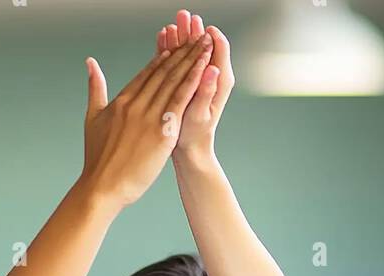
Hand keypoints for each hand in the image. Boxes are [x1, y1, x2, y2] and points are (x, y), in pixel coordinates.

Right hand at [79, 32, 213, 209]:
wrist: (102, 186)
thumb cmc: (97, 159)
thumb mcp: (92, 117)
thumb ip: (95, 88)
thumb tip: (90, 63)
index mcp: (121, 101)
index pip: (147, 73)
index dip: (163, 57)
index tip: (176, 44)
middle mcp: (136, 104)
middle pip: (163, 72)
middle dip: (182, 52)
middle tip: (196, 36)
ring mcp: (149, 117)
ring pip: (174, 82)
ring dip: (192, 61)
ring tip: (204, 45)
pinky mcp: (162, 132)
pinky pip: (180, 102)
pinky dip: (193, 83)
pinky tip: (203, 70)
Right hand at [156, 9, 233, 163]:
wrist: (189, 152)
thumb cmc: (194, 137)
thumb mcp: (200, 116)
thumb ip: (206, 91)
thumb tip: (212, 68)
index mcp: (218, 82)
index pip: (219, 49)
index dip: (210, 36)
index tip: (201, 26)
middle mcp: (210, 78)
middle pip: (203, 47)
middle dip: (193, 31)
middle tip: (184, 15)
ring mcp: (196, 81)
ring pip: (189, 53)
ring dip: (181, 38)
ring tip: (171, 25)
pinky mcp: (185, 85)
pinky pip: (179, 63)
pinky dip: (172, 50)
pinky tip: (163, 40)